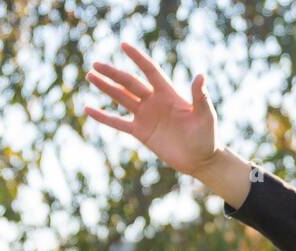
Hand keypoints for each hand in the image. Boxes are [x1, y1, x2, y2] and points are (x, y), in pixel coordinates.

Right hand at [83, 42, 218, 176]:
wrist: (200, 159)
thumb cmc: (207, 136)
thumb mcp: (205, 115)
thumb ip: (200, 96)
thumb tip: (200, 76)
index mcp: (168, 94)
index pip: (150, 71)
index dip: (138, 58)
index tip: (123, 45)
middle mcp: (154, 102)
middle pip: (130, 83)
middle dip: (113, 73)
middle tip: (95, 64)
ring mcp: (146, 116)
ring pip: (121, 99)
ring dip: (106, 88)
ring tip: (90, 76)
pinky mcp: (140, 132)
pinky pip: (118, 123)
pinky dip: (103, 117)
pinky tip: (88, 109)